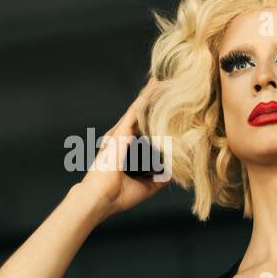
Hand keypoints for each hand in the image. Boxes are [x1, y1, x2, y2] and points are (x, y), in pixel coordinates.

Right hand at [77, 77, 167, 217]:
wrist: (101, 197)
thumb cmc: (117, 196)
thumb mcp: (145, 187)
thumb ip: (159, 179)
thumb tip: (175, 174)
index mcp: (124, 151)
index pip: (141, 132)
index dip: (152, 122)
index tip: (165, 112)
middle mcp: (121, 139)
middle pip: (140, 117)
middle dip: (151, 103)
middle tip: (166, 87)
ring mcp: (120, 133)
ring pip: (138, 109)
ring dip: (149, 95)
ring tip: (161, 80)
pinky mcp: (121, 131)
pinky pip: (135, 110)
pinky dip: (145, 98)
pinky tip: (155, 85)